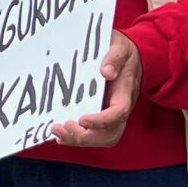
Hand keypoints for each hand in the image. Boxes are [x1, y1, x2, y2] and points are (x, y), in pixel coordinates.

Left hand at [51, 32, 141, 149]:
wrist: (130, 58)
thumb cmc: (123, 52)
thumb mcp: (120, 47)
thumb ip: (114, 57)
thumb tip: (106, 72)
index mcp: (125, 92)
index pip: (119, 113)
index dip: (101, 120)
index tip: (82, 119)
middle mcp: (120, 108)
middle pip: (110, 134)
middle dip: (86, 137)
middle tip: (63, 127)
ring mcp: (112, 115)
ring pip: (101, 138)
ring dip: (79, 140)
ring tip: (57, 132)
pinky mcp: (101, 117)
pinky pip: (93, 135)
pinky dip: (76, 138)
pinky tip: (60, 134)